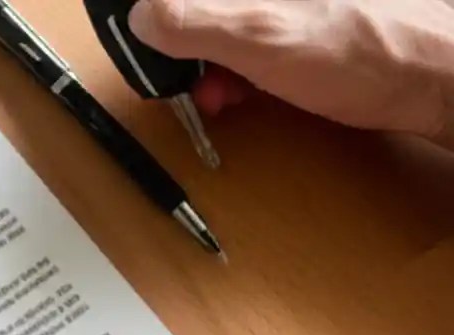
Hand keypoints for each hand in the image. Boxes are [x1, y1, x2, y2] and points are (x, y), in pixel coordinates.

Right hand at [126, 0, 453, 148]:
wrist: (439, 76)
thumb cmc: (365, 50)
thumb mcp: (260, 36)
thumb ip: (192, 20)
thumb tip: (140, 17)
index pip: (177, 1)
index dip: (160, 18)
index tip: (149, 46)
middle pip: (202, 9)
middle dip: (185, 43)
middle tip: (185, 80)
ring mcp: (291, 5)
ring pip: (229, 24)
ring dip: (210, 59)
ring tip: (219, 94)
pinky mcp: (308, 20)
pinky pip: (254, 37)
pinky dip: (240, 64)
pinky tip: (245, 91)